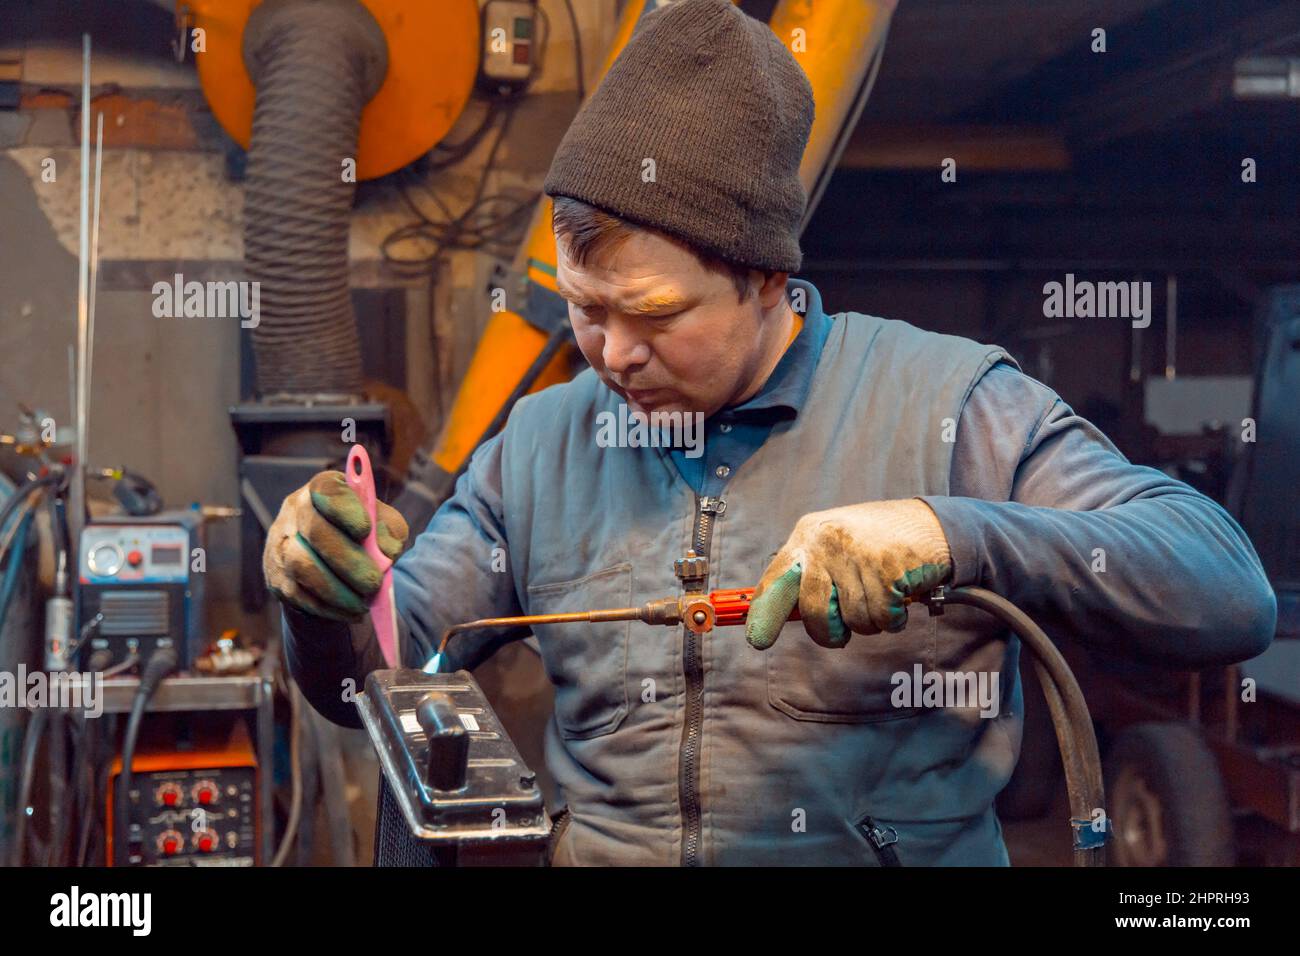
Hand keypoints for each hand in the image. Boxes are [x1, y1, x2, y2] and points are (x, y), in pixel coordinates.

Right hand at [263, 470, 408, 621]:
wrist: (332, 563)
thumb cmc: (362, 535)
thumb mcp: (382, 524)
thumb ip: (389, 530)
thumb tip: (387, 551)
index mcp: (322, 489)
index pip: (326, 490)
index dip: (344, 509)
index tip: (365, 529)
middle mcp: (295, 512)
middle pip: (315, 531)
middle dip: (348, 561)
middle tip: (374, 582)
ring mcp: (281, 545)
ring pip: (302, 566)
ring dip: (337, 589)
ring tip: (364, 604)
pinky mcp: (277, 578)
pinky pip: (299, 595)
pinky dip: (328, 607)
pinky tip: (351, 612)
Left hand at [745, 499, 950, 648]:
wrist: (934, 524)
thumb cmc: (880, 541)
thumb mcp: (836, 543)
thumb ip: (812, 572)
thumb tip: (785, 614)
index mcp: (808, 535)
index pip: (776, 581)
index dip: (765, 614)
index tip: (758, 639)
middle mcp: (827, 543)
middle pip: (814, 612)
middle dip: (829, 632)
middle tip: (841, 633)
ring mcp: (856, 556)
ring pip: (853, 621)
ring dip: (871, 621)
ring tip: (882, 595)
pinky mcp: (886, 571)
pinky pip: (882, 619)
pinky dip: (894, 619)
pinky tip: (900, 598)